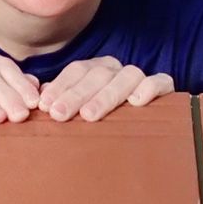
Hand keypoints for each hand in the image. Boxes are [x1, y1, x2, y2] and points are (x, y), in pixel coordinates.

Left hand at [38, 58, 175, 121]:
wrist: (139, 134)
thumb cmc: (97, 118)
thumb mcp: (76, 110)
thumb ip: (58, 101)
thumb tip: (39, 98)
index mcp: (95, 70)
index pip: (76, 71)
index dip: (60, 87)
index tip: (44, 105)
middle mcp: (116, 70)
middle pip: (97, 75)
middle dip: (75, 94)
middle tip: (58, 114)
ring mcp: (139, 77)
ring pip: (126, 77)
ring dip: (106, 95)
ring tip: (89, 116)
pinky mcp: (163, 87)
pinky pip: (160, 81)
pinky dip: (150, 88)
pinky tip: (137, 102)